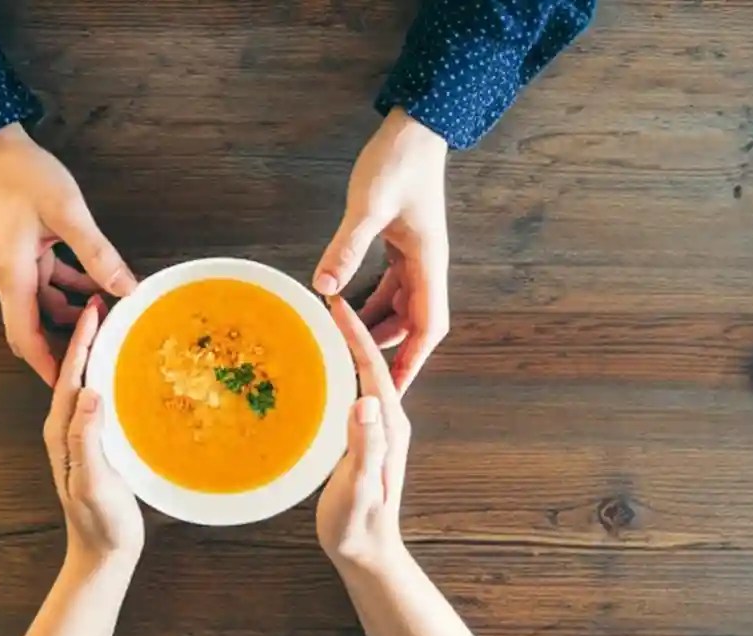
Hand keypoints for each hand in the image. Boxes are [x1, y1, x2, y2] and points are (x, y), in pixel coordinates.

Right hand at [0, 123, 136, 384]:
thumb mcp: (67, 213)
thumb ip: (97, 253)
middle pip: (33, 330)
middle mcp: (12, 279)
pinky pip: (50, 284)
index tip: (69, 387)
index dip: (46, 365)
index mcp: (13, 278)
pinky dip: (74, 290)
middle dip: (63, 346)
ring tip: (111, 318)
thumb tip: (125, 288)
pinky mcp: (27, 254)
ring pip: (45, 307)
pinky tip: (102, 286)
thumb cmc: (25, 177)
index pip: (25, 337)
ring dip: (73, 315)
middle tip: (97, 357)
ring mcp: (18, 267)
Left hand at [43, 297, 144, 565]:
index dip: (83, 339)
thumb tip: (89, 391)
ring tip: (119, 328)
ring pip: (88, 383)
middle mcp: (66, 428)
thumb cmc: (99, 522)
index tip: (97, 308)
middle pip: (76, 371)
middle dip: (89, 337)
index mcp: (61, 431)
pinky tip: (128, 373)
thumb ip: (86, 438)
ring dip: (100, 354)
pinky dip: (111, 378)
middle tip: (108, 305)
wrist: (102, 554)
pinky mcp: (97, 445)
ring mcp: (81, 437)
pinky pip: (101, 401)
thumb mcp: (92, 480)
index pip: (70, 374)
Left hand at [313, 107, 449, 391]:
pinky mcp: (400, 246)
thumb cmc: (399, 161)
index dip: (414, 361)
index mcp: (428, 263)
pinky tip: (340, 307)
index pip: (429, 327)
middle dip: (386, 350)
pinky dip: (366, 301)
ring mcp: (414, 257)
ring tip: (341, 344)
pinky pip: (386, 286)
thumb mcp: (369, 206)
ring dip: (372, 326)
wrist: (414, 128)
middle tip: (354, 373)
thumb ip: (347, 247)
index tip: (396, 390)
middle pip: (412, 324)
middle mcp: (426, 266)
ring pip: (397, 306)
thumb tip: (323, 287)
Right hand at [317, 297, 410, 570]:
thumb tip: (365, 400)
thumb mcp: (359, 485)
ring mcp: (378, 431)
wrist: (368, 554)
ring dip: (346, 349)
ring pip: (363, 377)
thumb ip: (366, 445)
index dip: (355, 334)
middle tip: (326, 302)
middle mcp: (388, 422)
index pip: (372, 368)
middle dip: (352, 331)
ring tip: (323, 326)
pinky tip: (322, 372)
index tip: (335, 304)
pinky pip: (353, 394)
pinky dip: (339, 374)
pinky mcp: (365, 440)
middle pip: (370, 365)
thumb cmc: (359, 524)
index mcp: (389, 426)